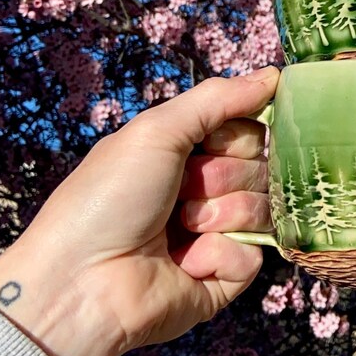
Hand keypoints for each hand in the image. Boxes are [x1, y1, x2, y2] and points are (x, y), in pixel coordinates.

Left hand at [0, 66, 278, 355]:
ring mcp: (217, 236)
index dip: (238, 135)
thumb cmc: (109, 197)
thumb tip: (276, 74)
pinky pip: (253, 256)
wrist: (80, 282)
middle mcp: (208, 192)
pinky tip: (186, 263)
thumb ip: (218, 98)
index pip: (252, 132)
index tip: (209, 143)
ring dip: (219, 214)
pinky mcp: (223, 279)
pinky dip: (220, 255)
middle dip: (222, 176)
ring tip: (179, 229)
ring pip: (261, 209)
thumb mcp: (157, 130)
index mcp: (191, 154)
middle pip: (262, 168)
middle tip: (182, 190)